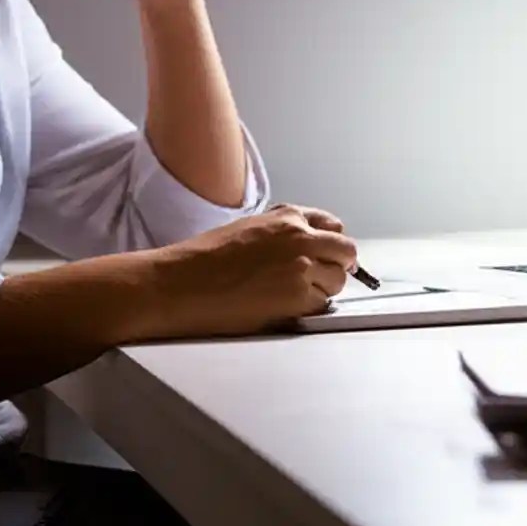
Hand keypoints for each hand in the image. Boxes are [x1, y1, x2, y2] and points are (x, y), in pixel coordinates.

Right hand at [145, 205, 357, 339]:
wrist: (181, 283)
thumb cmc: (204, 259)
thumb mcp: (249, 228)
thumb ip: (282, 232)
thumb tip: (308, 244)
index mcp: (287, 217)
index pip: (333, 226)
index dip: (331, 244)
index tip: (328, 254)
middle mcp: (300, 237)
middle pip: (345, 251)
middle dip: (338, 265)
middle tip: (323, 278)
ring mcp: (301, 266)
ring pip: (337, 280)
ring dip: (323, 288)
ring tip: (294, 295)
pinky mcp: (297, 296)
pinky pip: (320, 304)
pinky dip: (309, 308)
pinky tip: (285, 307)